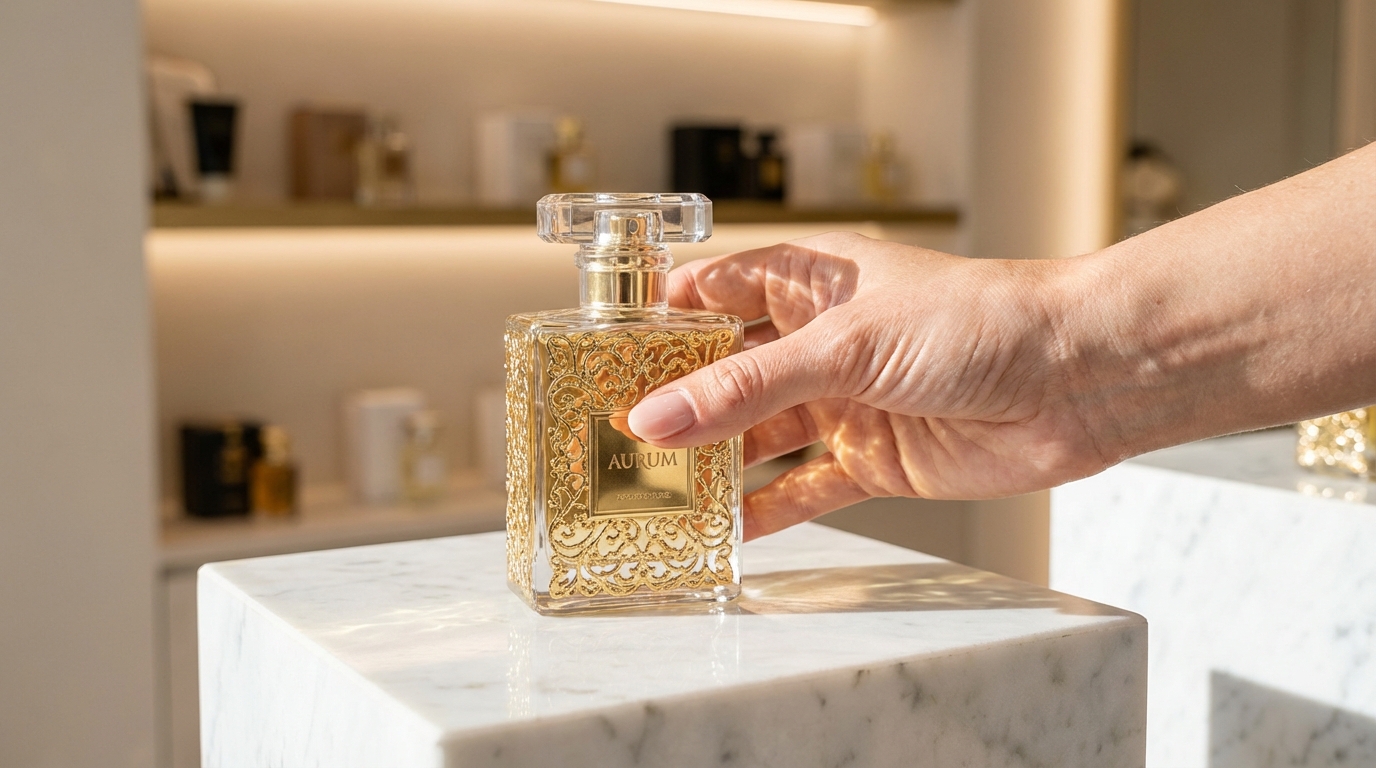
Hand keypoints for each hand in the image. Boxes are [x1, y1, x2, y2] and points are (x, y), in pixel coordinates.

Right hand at [626, 232, 1107, 539]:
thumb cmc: (976, 322)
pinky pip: (804, 488)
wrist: (1075, 380)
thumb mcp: (845, 344)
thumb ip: (748, 386)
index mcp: (811, 282)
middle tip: (611, 436)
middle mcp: (822, 341)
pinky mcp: (873, 458)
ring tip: (651, 490)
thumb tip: (655, 418)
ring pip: (758, 434)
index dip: (659, 319)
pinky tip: (722, 531)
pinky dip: (765, 510)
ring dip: (712, 461)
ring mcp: (845, 402)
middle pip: (728, 371)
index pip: (714, 291)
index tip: (600, 354)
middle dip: (675, 401)